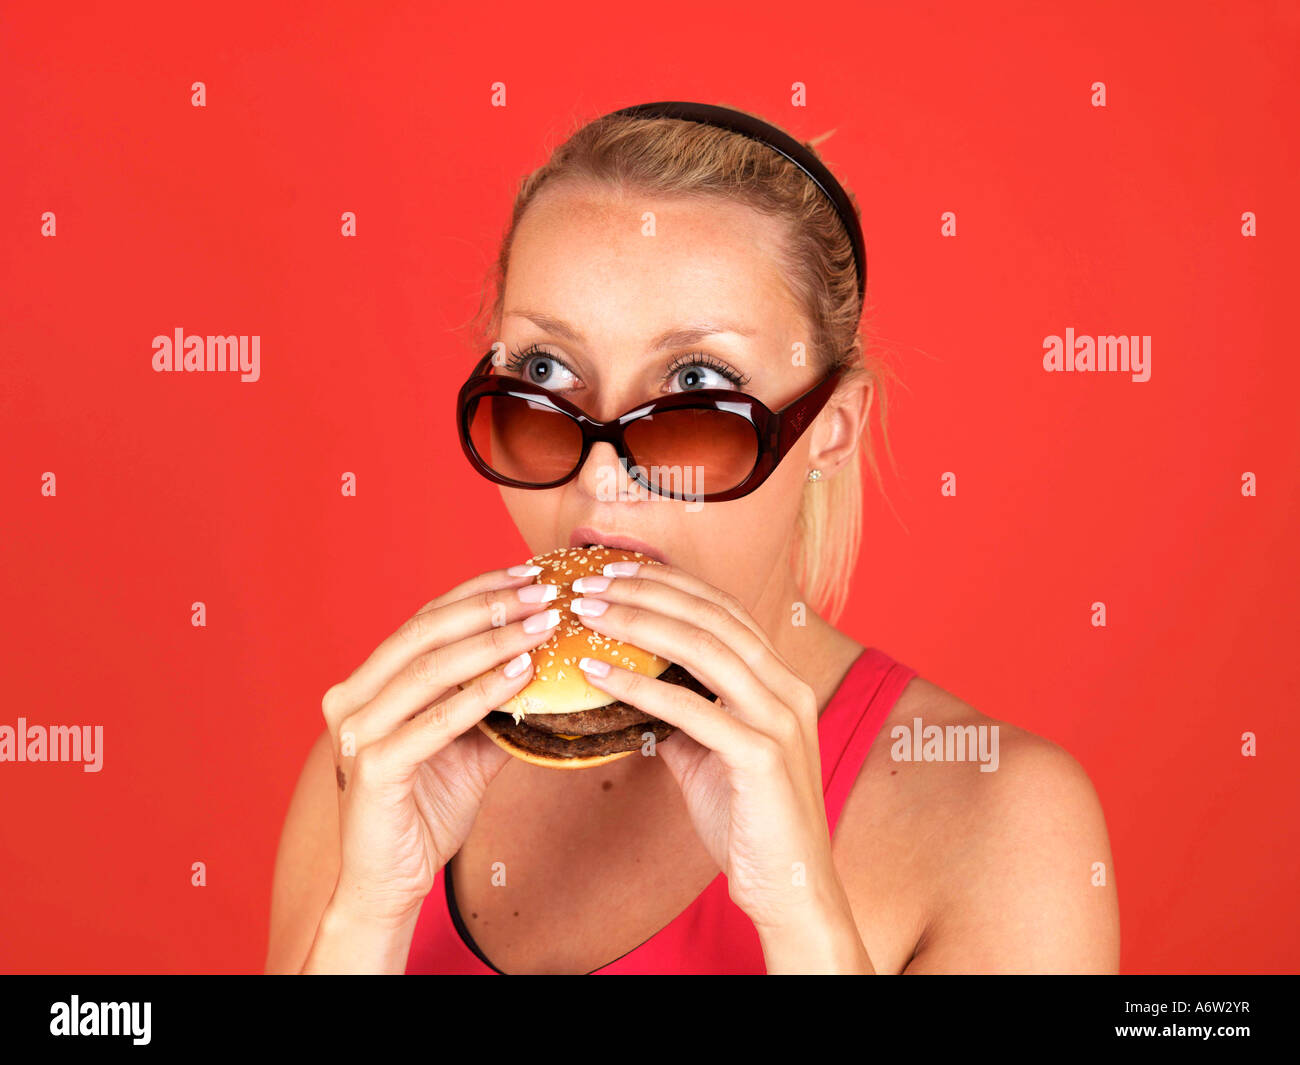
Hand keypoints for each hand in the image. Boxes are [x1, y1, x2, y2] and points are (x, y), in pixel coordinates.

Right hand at [319, 563, 562, 926]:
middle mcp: (353, 697)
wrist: (389, 882)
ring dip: (493, 642)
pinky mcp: (372, 767)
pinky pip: (434, 721)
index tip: (530, 575)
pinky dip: (481, 693)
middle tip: (544, 592)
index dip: (479, 592)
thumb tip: (552, 666)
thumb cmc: (425, 810)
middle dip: (491, 607)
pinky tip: (522, 673)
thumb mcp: (469, 747)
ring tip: (543, 625)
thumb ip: (496, 706)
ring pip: (430, 669)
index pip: (426, 619)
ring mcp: (358, 731)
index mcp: (368, 682)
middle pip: (426, 632)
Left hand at [568, 563, 849, 935]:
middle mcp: (787, 689)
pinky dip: (640, 686)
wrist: (792, 891)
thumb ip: (683, 720)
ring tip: (587, 613)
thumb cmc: (750, 824)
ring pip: (706, 649)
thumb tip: (635, 695)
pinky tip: (597, 673)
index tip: (616, 571)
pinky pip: (692, 709)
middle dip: (647, 590)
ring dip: (638, 623)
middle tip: (590, 581)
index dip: (669, 583)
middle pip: (712, 616)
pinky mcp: (762, 757)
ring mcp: (779, 721)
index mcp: (781, 681)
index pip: (722, 610)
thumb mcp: (712, 758)